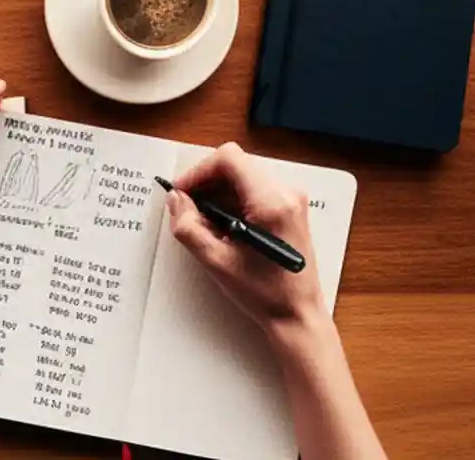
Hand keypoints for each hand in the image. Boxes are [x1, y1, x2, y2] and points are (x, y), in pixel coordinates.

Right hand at [166, 142, 328, 345]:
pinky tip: (225, 229)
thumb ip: (188, 226)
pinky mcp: (289, 208)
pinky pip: (253, 190)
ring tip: (208, 227)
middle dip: (207, 185)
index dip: (198, 172)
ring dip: (218, 195)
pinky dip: (232, 202)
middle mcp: (286, 194)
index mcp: (271, 202)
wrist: (297, 314)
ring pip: (242, 177)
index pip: (229, 159)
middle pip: (235, 166)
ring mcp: (291, 200)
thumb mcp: (216, 261)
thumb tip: (176, 200)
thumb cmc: (265, 294)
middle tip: (190, 212)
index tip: (183, 192)